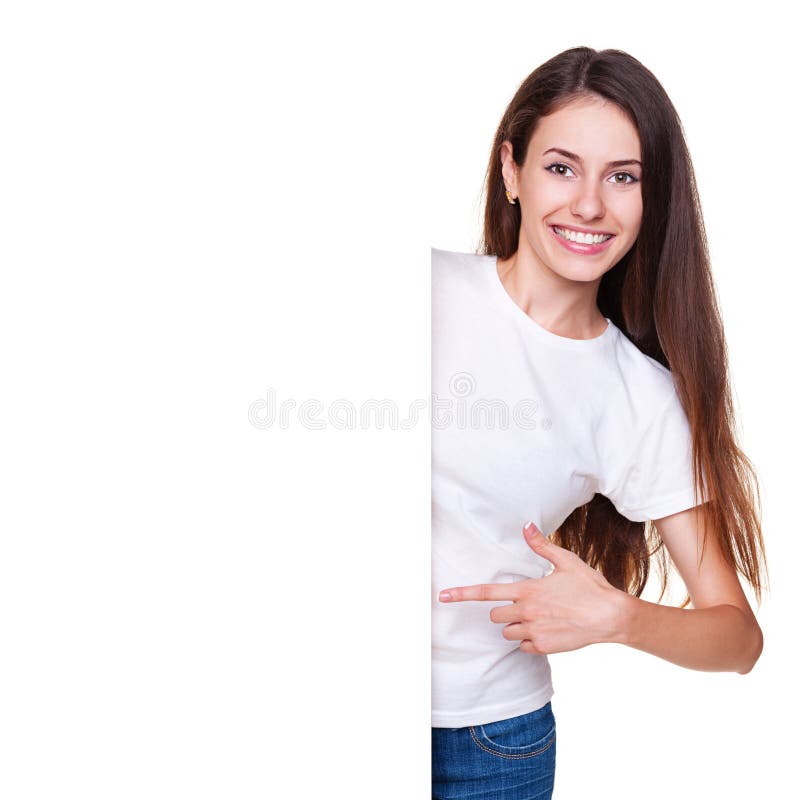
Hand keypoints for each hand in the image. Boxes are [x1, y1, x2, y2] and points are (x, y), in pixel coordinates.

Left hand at [438, 521, 627, 654]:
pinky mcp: (544, 648)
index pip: (486, 593)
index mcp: (527, 591)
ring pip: (507, 632)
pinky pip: (523, 647)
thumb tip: (525, 526)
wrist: (611, 617)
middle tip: (526, 603)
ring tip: (539, 617)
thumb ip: (541, 545)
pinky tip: (547, 630)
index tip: (443, 595)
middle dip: (504, 610)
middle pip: (494, 615)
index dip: (462, 594)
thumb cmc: (589, 586)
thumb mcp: (565, 561)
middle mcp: (526, 613)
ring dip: (515, 626)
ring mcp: (534, 632)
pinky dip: (530, 640)